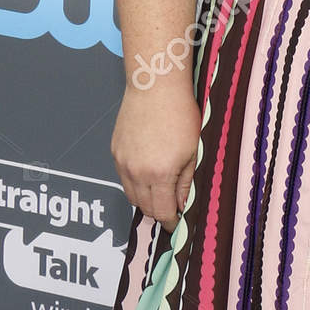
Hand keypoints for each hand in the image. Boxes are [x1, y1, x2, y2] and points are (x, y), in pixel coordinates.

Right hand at [111, 81, 200, 229]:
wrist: (155, 87)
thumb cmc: (180, 113)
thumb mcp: (194, 151)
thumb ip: (187, 182)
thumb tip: (181, 205)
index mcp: (159, 174)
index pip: (161, 213)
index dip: (172, 222)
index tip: (179, 223)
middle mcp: (136, 172)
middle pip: (144, 207)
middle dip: (159, 211)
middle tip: (172, 206)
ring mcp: (122, 162)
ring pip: (131, 195)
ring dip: (145, 198)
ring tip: (161, 190)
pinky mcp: (115, 151)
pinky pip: (123, 177)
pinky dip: (135, 182)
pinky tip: (149, 172)